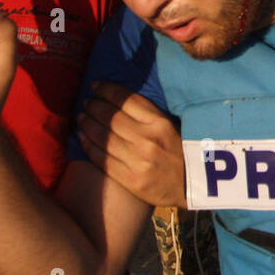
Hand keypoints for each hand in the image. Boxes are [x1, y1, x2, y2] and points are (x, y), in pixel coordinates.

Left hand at [77, 82, 187, 206]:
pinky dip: (88, 146)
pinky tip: (81, 137)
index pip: (127, 100)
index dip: (107, 90)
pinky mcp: (130, 179)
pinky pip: (102, 159)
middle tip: (86, 102)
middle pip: (111, 117)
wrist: (194, 188)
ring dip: (87, 124)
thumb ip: (150, 116)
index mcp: (161, 124)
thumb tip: (121, 101)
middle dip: (94, 106)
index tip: (96, 85)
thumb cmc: (184, 154)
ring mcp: (137, 161)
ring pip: (103, 137)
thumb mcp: (174, 128)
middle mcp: (147, 140)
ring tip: (81, 117)